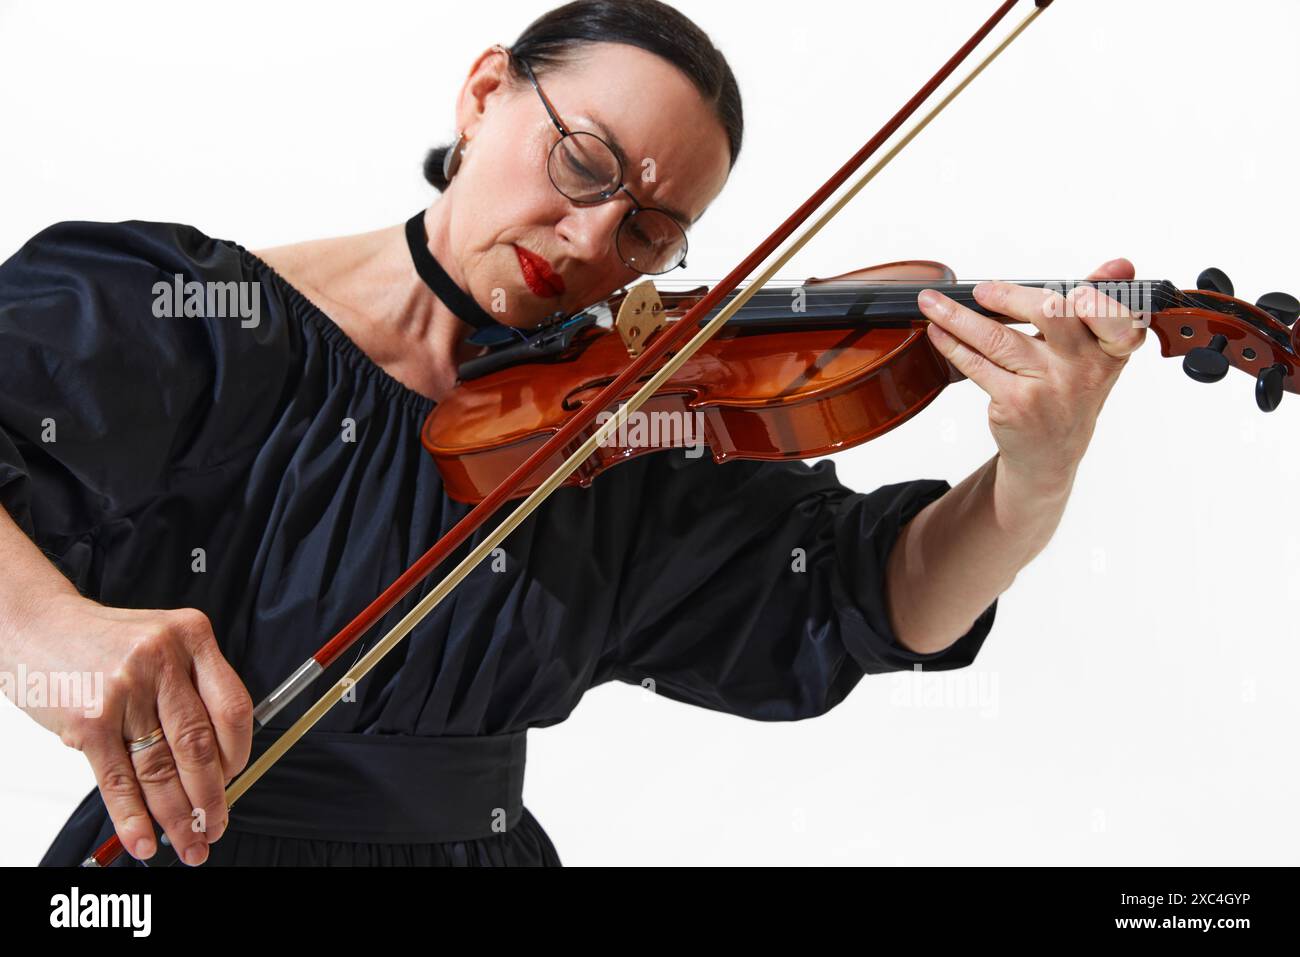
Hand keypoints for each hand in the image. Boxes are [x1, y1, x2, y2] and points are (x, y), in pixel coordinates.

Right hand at [17, 594, 251, 864]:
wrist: (37, 625)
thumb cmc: (104, 641)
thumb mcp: (162, 643)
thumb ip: (192, 686)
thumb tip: (218, 761)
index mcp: (192, 637)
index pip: (233, 706)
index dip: (239, 753)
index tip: (235, 779)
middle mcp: (162, 659)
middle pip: (199, 744)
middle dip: (211, 797)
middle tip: (216, 825)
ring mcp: (124, 690)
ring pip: (159, 768)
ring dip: (177, 815)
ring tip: (189, 842)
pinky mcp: (88, 719)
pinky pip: (117, 779)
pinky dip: (133, 817)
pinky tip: (145, 840)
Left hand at [918, 259, 1144, 488]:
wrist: (1051, 453)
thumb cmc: (1069, 391)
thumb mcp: (1094, 351)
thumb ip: (1101, 303)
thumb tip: (1119, 264)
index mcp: (1112, 349)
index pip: (1113, 317)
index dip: (1096, 301)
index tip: (1075, 290)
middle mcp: (1084, 368)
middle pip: (1051, 314)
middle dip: (1010, 296)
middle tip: (981, 290)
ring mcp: (1048, 386)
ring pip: (998, 338)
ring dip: (958, 316)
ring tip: (932, 303)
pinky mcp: (1015, 402)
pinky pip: (977, 364)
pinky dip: (952, 344)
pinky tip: (938, 331)